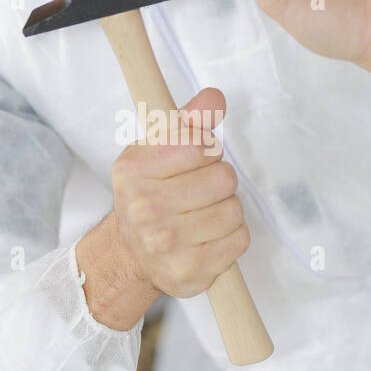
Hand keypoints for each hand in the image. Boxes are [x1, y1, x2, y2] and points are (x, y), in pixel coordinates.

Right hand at [111, 88, 249, 298]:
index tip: (195, 159)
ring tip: (204, 212)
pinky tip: (210, 235)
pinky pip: (239, 240)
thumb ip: (189, 120)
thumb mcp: (157, 148)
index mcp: (133, 171)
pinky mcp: (188, 272)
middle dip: (219, 180)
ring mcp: (164, 245)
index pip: (201, 145)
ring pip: (234, 210)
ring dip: (227, 208)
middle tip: (199, 190)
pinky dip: (232, 236)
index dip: (207, 149)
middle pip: (223, 178)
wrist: (131, 251)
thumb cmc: (148, 193)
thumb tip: (214, 98)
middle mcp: (144, 209)